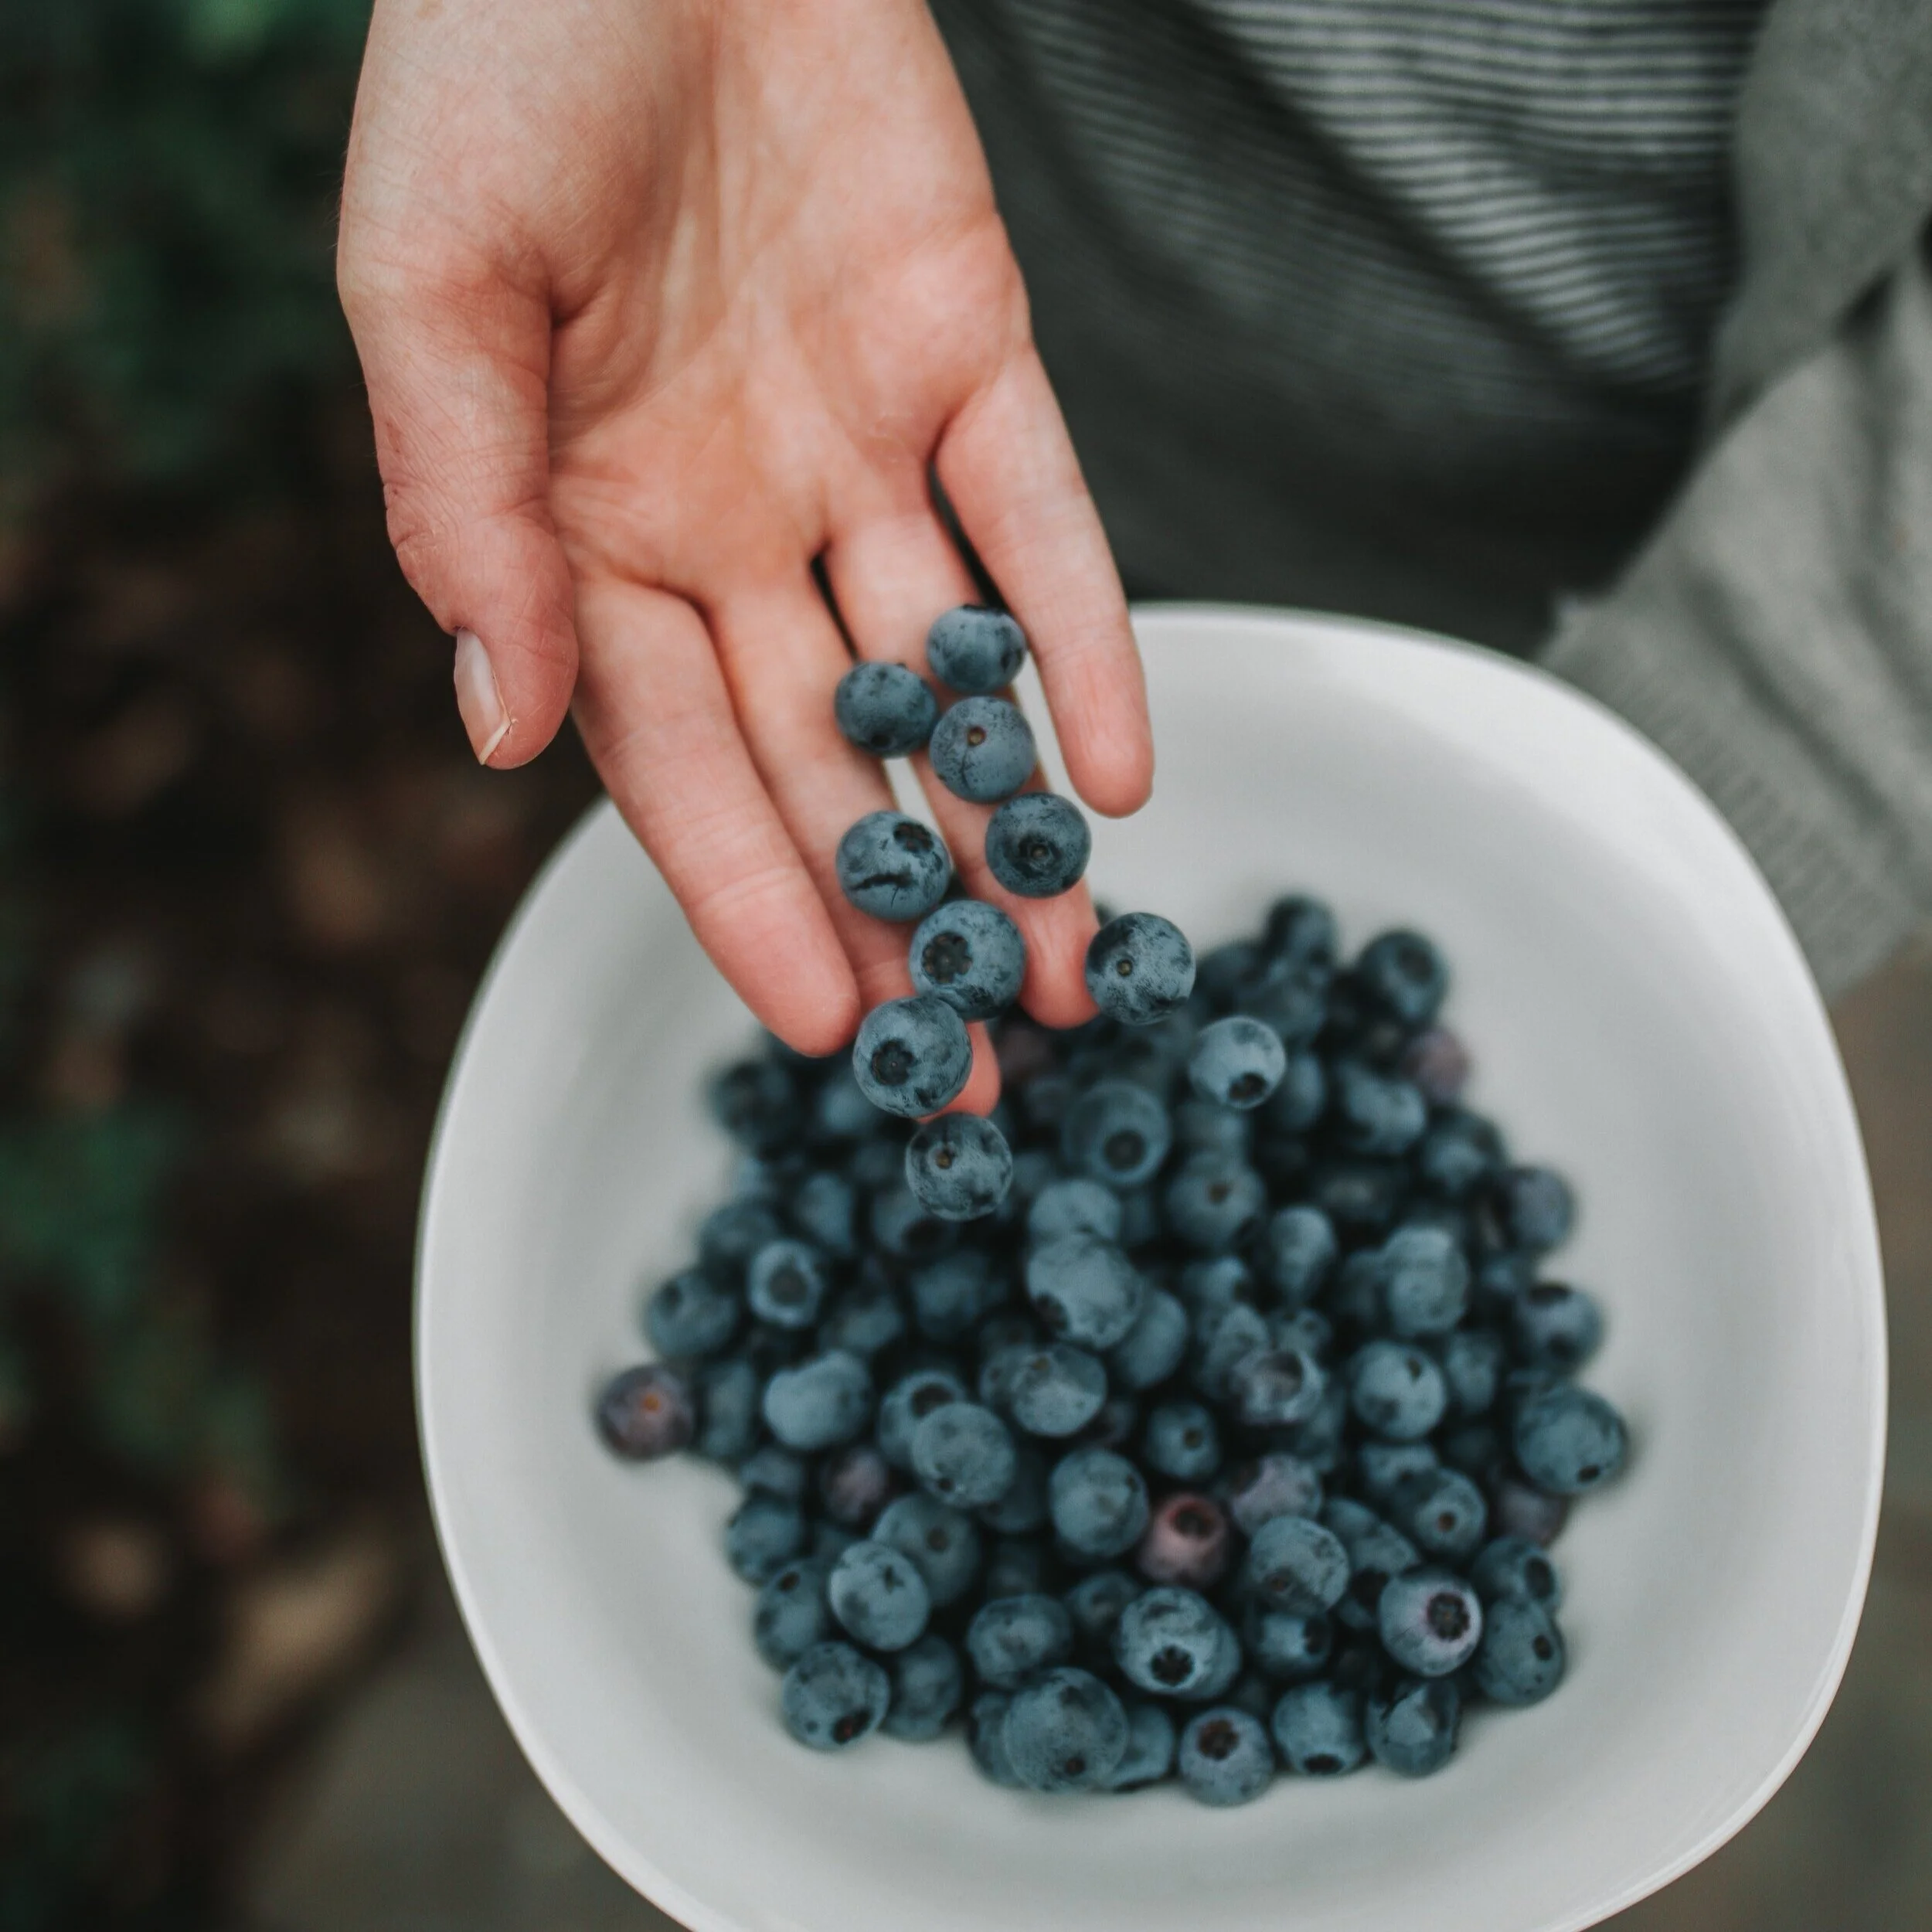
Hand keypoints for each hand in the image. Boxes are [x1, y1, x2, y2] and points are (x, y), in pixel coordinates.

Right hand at [336, 0, 1152, 1104]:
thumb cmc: (497, 58)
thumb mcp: (429, 286)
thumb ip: (468, 512)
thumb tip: (501, 732)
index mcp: (584, 533)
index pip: (675, 765)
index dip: (754, 900)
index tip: (835, 1030)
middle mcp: (725, 522)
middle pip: (827, 760)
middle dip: (903, 916)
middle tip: (980, 1070)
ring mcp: (855, 448)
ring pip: (947, 676)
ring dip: (1009, 823)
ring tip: (1077, 970)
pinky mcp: (969, 353)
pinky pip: (1039, 519)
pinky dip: (1082, 639)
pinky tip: (1120, 773)